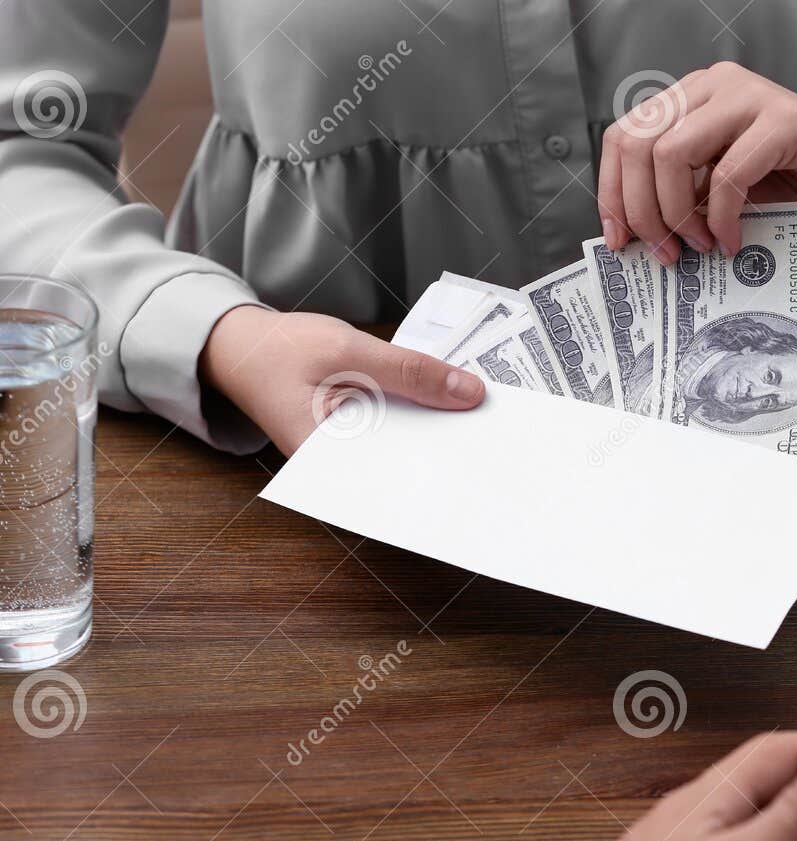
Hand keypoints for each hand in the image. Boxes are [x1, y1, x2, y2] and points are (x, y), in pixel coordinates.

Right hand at [199, 306, 484, 454]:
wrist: (239, 347)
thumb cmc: (282, 349)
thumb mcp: (349, 350)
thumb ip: (409, 371)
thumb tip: (471, 393)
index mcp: (326, 461)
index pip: (396, 480)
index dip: (442, 475)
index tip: (485, 465)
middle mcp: (338, 472)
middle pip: (406, 470)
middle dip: (448, 458)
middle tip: (501, 447)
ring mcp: (349, 458)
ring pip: (405, 454)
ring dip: (438, 439)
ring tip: (488, 433)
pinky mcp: (358, 441)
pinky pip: (398, 437)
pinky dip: (421, 424)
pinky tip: (456, 416)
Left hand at [599, 62, 796, 262]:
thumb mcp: (727, 191)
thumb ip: (685, 196)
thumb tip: (634, 233)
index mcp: (695, 97)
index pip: (625, 136)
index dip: (612, 192)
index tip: (620, 241)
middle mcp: (716, 85)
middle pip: (638, 144)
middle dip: (641, 210)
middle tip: (665, 253)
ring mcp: (750, 97)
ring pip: (671, 154)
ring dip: (676, 215)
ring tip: (700, 248)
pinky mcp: (784, 122)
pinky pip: (727, 174)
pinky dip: (722, 219)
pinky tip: (733, 243)